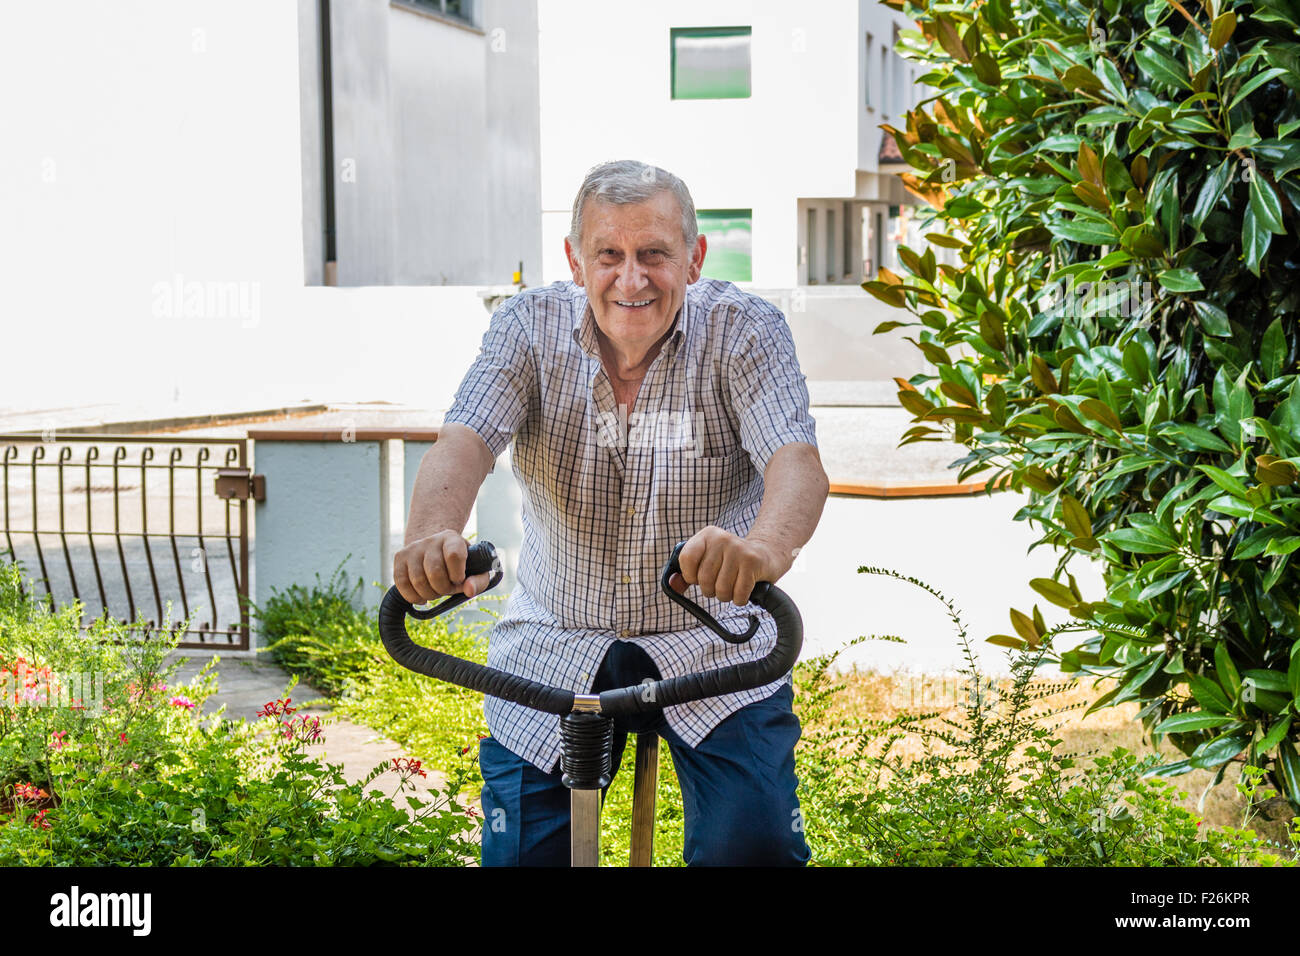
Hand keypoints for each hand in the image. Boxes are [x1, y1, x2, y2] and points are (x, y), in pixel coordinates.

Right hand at [393, 530, 491, 604]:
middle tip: (448, 589)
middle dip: (443, 589)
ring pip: (418, 580)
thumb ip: (479, 581)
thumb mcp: (475, 570)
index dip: (457, 574)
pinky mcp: (400, 557)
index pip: (454, 555)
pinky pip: (401, 583)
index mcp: (452, 539)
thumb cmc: (459, 564)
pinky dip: (413, 596)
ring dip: (429, 594)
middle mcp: (431, 540)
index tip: (459, 580)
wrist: (436, 551)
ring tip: (436, 591)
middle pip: (435, 572)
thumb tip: (469, 590)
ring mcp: (413, 548)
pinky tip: (422, 596)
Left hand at [668, 526, 789, 606]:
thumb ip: (687, 574)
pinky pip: (738, 594)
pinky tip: (744, 589)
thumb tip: (672, 586)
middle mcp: (722, 538)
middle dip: (711, 590)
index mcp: (707, 535)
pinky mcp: (753, 562)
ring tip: (733, 585)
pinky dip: (740, 598)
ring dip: (727, 596)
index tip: (698, 578)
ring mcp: (738, 549)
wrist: (766, 554)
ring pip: (721, 590)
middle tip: (720, 583)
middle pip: (704, 580)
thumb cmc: (731, 562)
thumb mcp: (708, 561)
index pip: (686, 559)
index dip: (690, 576)